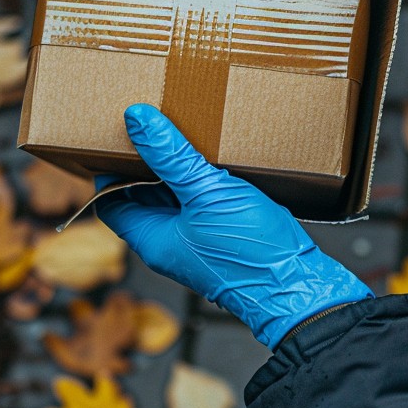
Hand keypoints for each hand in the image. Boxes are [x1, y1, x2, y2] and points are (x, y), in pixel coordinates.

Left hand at [95, 104, 372, 347]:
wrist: (299, 288)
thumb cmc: (250, 253)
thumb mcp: (207, 194)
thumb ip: (172, 157)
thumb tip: (137, 120)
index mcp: (152, 238)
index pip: (111, 200)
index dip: (108, 167)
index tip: (117, 135)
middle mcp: (171, 242)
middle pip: (143, 197)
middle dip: (144, 163)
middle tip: (151, 125)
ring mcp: (199, 241)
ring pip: (177, 199)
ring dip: (178, 170)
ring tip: (184, 133)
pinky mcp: (226, 238)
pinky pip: (205, 204)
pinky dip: (205, 181)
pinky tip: (220, 160)